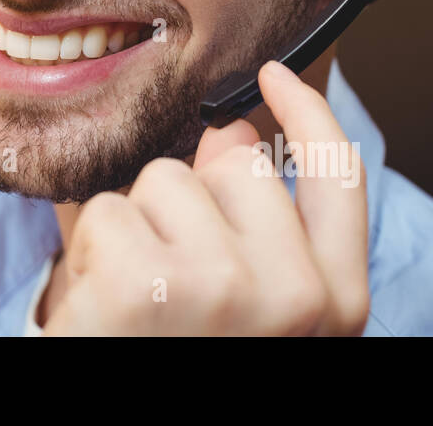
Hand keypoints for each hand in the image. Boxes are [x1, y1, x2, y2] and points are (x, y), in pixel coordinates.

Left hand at [42, 59, 368, 335]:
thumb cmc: (180, 355)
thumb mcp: (250, 311)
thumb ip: (255, 225)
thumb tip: (232, 130)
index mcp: (332, 304)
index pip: (339, 177)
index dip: (308, 113)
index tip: (277, 77)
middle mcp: (292, 296)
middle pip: (234, 163)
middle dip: (190, 198)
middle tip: (173, 276)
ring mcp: (221, 287)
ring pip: (163, 179)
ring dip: (137, 228)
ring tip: (138, 302)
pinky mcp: (144, 285)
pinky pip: (107, 210)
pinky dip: (92, 252)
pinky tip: (106, 306)